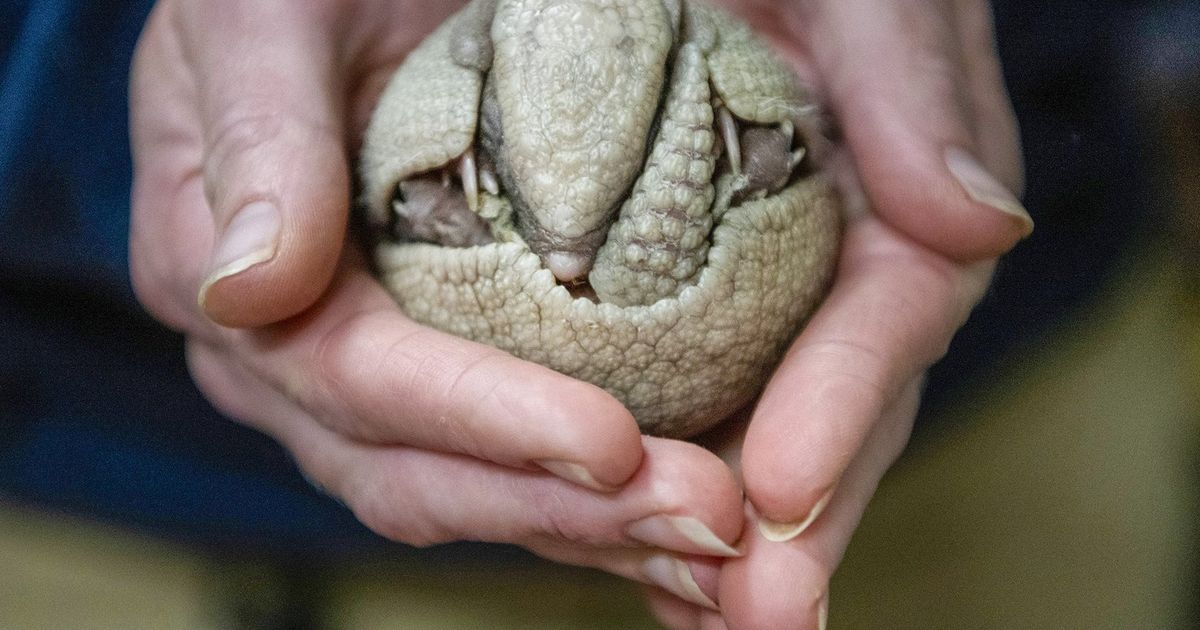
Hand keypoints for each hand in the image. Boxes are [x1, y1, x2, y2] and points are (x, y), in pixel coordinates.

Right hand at [128, 0, 746, 604]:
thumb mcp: (261, 16)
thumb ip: (258, 138)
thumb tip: (249, 287)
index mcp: (225, 276)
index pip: (354, 379)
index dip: (482, 422)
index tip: (612, 444)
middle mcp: (288, 355)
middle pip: (417, 470)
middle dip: (561, 510)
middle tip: (706, 522)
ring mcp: (362, 374)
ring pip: (472, 487)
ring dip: (599, 529)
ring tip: (717, 543)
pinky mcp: (439, 366)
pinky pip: (511, 454)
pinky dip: (598, 495)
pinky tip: (680, 508)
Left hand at [646, 1, 1029, 626]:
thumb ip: (915, 84)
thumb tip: (977, 223)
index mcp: (903, 195)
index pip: (888, 312)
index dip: (844, 403)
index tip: (780, 490)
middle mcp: (844, 261)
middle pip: (838, 407)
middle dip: (801, 521)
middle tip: (754, 619)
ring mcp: (776, 294)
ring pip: (766, 426)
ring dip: (738, 536)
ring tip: (700, 622)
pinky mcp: (701, 302)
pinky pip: (693, 398)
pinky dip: (673, 480)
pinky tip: (641, 556)